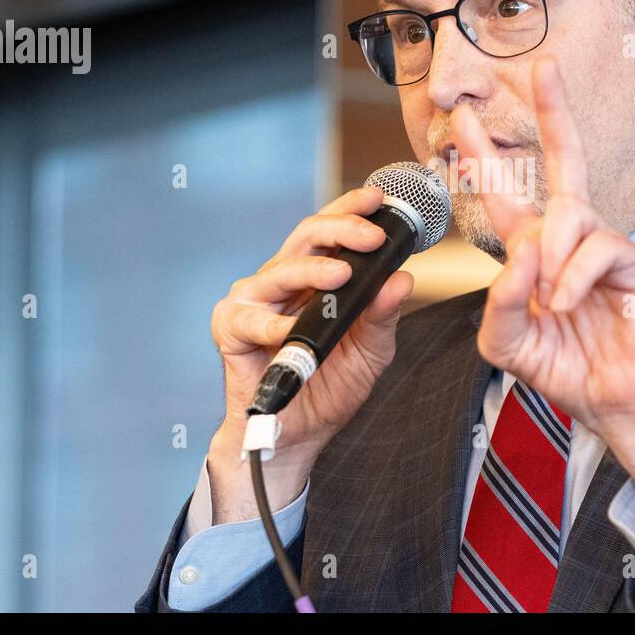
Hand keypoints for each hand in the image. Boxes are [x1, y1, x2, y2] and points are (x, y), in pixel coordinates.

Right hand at [206, 185, 413, 521]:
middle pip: (307, 236)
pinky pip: (250, 319)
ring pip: (281, 269)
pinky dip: (273, 324)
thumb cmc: (329, 387)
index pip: (331, 230)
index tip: (379, 200)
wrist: (296, 434)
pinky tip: (290, 329)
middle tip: (371, 236)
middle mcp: (283, 280)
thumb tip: (403, 279)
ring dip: (312, 269)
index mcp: (314, 276)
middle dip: (341, 228)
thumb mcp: (370, 351)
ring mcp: (254, 301)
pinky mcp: (231, 329)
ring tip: (342, 275)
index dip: (351, 208)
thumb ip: (383, 315)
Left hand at [453, 56, 634, 500]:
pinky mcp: (633, 262)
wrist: (610, 399)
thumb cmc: (562, 365)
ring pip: (570, 212)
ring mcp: (603, 246)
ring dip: (550, 257)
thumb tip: (521, 256)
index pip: (505, 192)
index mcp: (534, 249)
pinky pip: (597, 248)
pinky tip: (568, 306)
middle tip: (546, 65)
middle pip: (565, 159)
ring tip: (550, 303)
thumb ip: (498, 303)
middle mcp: (569, 237)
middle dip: (556, 110)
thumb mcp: (505, 341)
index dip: (481, 155)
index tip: (459, 117)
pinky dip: (573, 279)